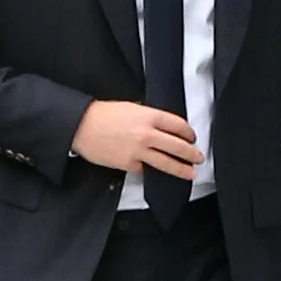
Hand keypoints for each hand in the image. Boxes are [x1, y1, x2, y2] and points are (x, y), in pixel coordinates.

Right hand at [71, 101, 202, 177]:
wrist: (82, 126)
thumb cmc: (103, 114)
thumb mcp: (131, 108)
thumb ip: (148, 117)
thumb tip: (162, 127)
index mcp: (149, 116)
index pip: (178, 126)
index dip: (188, 133)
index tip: (192, 138)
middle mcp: (147, 134)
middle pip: (178, 146)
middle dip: (191, 153)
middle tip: (198, 157)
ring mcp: (139, 151)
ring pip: (167, 162)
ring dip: (182, 168)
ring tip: (191, 172)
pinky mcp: (129, 164)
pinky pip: (146, 169)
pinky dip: (152, 170)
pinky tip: (157, 172)